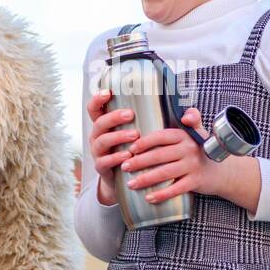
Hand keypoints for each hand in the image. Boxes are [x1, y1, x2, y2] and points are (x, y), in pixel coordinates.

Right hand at [86, 88, 137, 206]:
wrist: (124, 177)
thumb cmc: (132, 148)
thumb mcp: (134, 132)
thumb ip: (146, 119)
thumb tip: (175, 107)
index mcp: (103, 125)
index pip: (94, 109)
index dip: (97, 99)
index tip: (108, 92)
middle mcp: (97, 136)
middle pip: (99, 123)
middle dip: (114, 117)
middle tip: (131, 114)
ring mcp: (97, 152)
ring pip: (102, 141)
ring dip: (118, 136)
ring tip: (135, 135)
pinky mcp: (101, 167)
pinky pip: (104, 161)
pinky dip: (116, 157)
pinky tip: (128, 155)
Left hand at [118, 106, 219, 204]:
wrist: (222, 171)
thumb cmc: (201, 150)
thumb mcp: (197, 132)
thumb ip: (191, 118)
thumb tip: (186, 115)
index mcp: (184, 135)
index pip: (161, 137)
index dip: (144, 142)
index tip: (130, 149)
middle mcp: (189, 149)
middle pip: (159, 155)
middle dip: (139, 162)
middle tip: (124, 167)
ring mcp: (193, 166)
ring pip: (165, 173)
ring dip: (146, 179)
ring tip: (130, 183)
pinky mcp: (196, 181)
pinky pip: (176, 189)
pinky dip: (162, 194)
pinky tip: (149, 198)